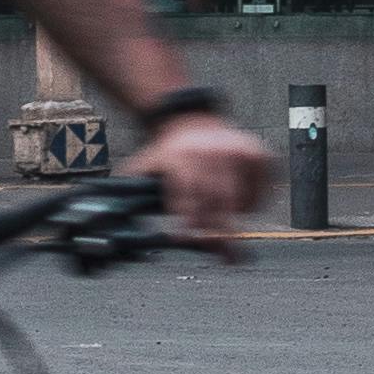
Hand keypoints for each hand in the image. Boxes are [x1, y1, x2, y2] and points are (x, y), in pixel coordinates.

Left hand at [133, 111, 273, 253]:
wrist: (189, 119)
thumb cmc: (169, 152)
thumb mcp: (146, 165)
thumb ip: (131, 191)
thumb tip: (111, 217)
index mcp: (180, 158)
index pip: (187, 198)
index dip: (188, 224)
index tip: (188, 241)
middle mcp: (209, 153)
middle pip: (216, 203)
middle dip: (217, 232)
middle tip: (222, 253)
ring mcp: (235, 151)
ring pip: (241, 199)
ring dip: (236, 219)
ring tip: (229, 229)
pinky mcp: (256, 151)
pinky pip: (263, 185)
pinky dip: (258, 201)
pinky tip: (247, 207)